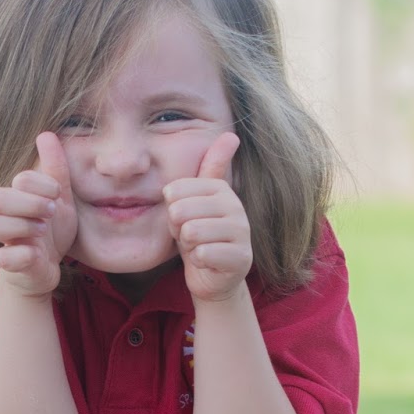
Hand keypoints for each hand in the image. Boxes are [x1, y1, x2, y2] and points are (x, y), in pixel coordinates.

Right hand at [0, 132, 77, 298]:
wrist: (48, 270)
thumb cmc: (51, 233)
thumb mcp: (61, 200)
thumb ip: (56, 170)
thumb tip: (46, 134)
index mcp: (17, 198)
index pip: (19, 180)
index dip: (40, 183)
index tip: (58, 194)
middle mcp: (5, 216)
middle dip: (29, 202)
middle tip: (51, 211)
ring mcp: (4, 241)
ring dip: (20, 225)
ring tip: (42, 231)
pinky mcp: (10, 266)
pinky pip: (3, 259)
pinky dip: (21, 254)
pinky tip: (37, 253)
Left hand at [163, 132, 251, 303]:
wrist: (214, 278)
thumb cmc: (200, 237)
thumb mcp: (196, 202)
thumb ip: (209, 169)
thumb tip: (232, 135)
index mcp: (220, 189)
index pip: (175, 191)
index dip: (171, 211)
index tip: (184, 220)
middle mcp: (235, 206)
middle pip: (180, 211)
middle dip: (178, 230)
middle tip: (191, 238)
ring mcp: (241, 233)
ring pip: (192, 232)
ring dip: (188, 246)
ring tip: (199, 248)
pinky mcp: (241, 258)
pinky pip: (203, 254)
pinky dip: (198, 262)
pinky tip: (207, 262)